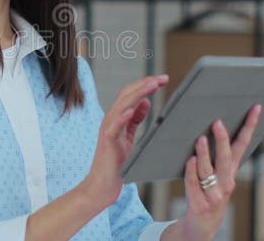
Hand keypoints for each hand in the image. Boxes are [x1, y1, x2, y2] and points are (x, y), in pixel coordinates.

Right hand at [80, 75, 168, 208]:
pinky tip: (131, 110)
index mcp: (117, 118)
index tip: (162, 79)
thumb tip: (146, 102)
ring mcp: (107, 129)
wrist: (101, 186)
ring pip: (122, 105)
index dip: (145, 85)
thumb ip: (135, 120)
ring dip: (138, 93)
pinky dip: (122, 116)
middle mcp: (111, 120)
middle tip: (162, 78)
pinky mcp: (107, 141)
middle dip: (145, 84)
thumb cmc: (116, 164)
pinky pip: (114, 126)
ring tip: (152, 85)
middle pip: (127, 94)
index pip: (131, 94)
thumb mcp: (129, 138)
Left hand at [177, 104, 262, 240]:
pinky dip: (191, 171)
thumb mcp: (216, 176)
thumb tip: (210, 126)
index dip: (250, 126)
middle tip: (217, 122)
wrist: (200, 227)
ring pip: (209, 171)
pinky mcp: (200, 204)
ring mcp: (214, 195)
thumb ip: (214, 156)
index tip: (255, 108)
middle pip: (227, 158)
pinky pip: (194, 183)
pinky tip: (189, 160)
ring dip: (205, 154)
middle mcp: (226, 183)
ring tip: (200, 139)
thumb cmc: (207, 195)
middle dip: (223, 140)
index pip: (243, 145)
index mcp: (231, 172)